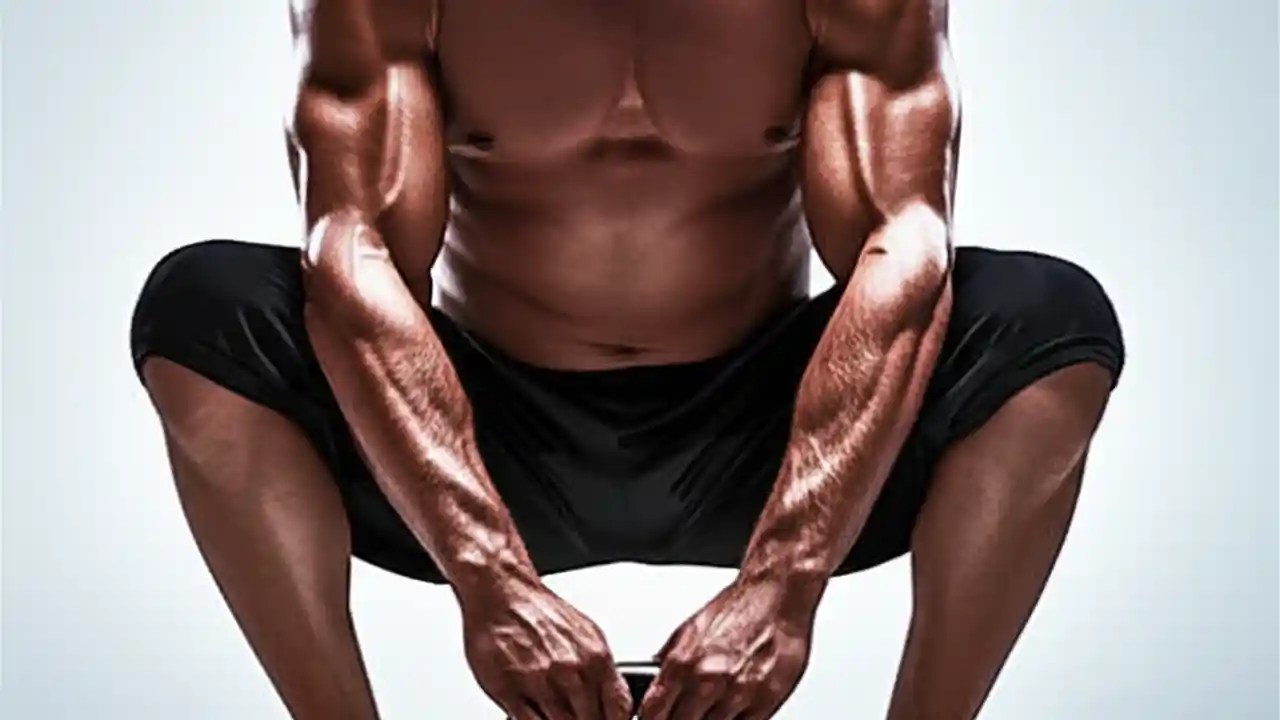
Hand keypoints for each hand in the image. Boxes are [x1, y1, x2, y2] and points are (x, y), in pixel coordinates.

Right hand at [461, 574, 632, 718]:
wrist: (502, 593)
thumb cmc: (540, 612)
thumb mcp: (587, 635)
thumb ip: (601, 670)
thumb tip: (611, 697)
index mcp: (595, 658)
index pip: (619, 708)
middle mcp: (571, 672)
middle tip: (579, 715)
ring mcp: (541, 684)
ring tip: (558, 713)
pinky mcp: (511, 693)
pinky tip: (539, 714)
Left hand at [639, 575, 819, 719]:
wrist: (776, 596)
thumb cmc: (738, 608)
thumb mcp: (690, 629)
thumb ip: (670, 657)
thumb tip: (656, 678)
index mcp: (683, 662)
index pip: (653, 710)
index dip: (651, 719)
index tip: (653, 719)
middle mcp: (708, 680)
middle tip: (687, 712)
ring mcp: (737, 694)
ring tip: (710, 709)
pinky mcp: (765, 701)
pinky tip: (732, 711)